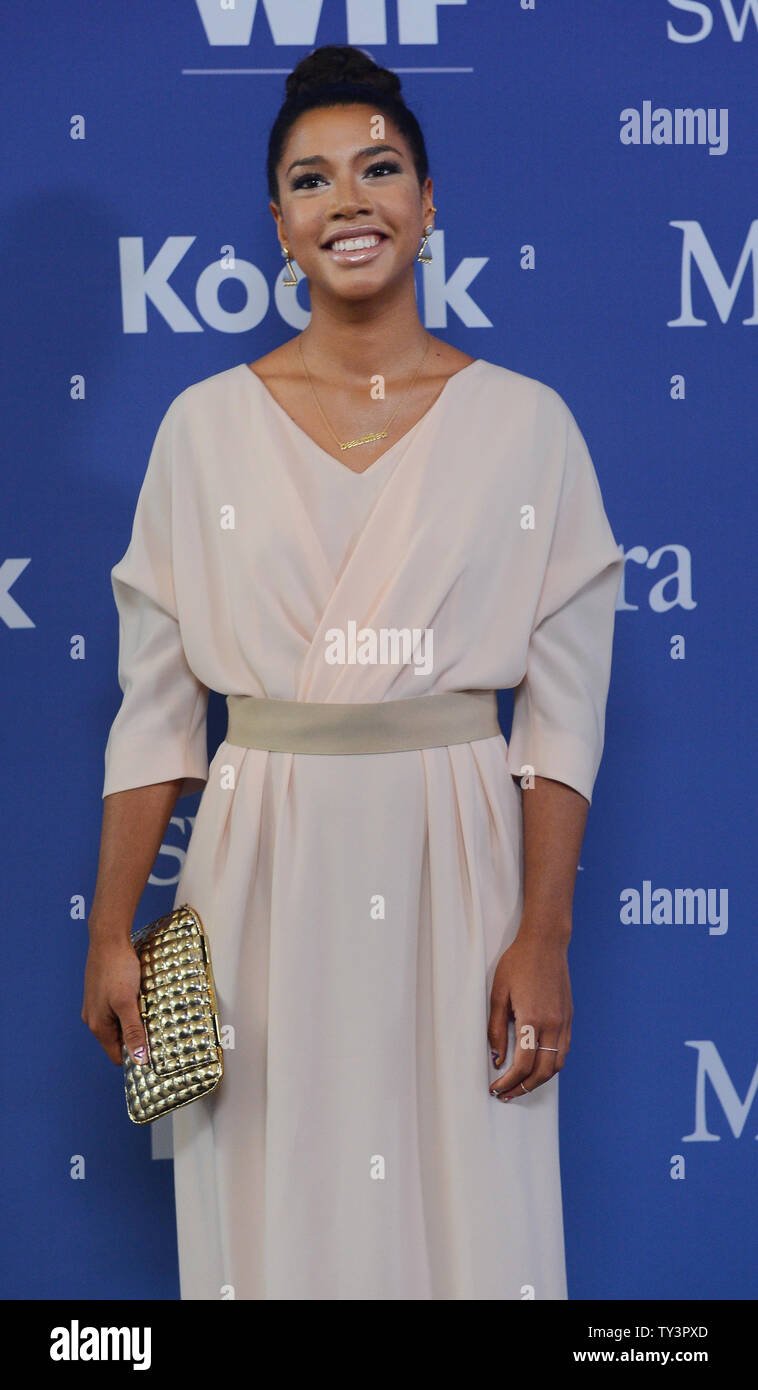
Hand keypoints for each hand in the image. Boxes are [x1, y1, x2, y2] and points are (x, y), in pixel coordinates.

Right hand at [81, 934, 147, 1066]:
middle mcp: (94, 1018)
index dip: (135, 1055)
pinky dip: (131, 1007)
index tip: (156, 1052)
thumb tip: (140, 1060)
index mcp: (98, 1026)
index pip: (117, 1055)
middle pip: (119, 1039)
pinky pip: (119, 1008)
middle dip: (137, 1036)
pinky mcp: (103, 992)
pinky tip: (142, 998)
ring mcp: (97, 1004)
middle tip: (159, 1029)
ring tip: (151, 1011)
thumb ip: (133, 1031)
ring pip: (120, 1022)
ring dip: (135, 1020)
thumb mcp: (127, 1003)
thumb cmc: (117, 969)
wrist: (108, 938)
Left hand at [487, 927, 571, 1100]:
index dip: (508, 1082)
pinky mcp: (568, 1017)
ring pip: (556, 1065)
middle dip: (523, 1088)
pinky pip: (563, 1050)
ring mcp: (564, 1022)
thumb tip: (497, 1059)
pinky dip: (550, 1065)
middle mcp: (553, 1025)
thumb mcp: (498, 994)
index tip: (496, 1088)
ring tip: (521, 1085)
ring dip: (539, 1080)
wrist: (545, 943)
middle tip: (506, 1094)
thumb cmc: (518, 963)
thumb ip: (496, 1028)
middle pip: (542, 1072)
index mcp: (533, 1020)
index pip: (523, 1065)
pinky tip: (537, 1065)